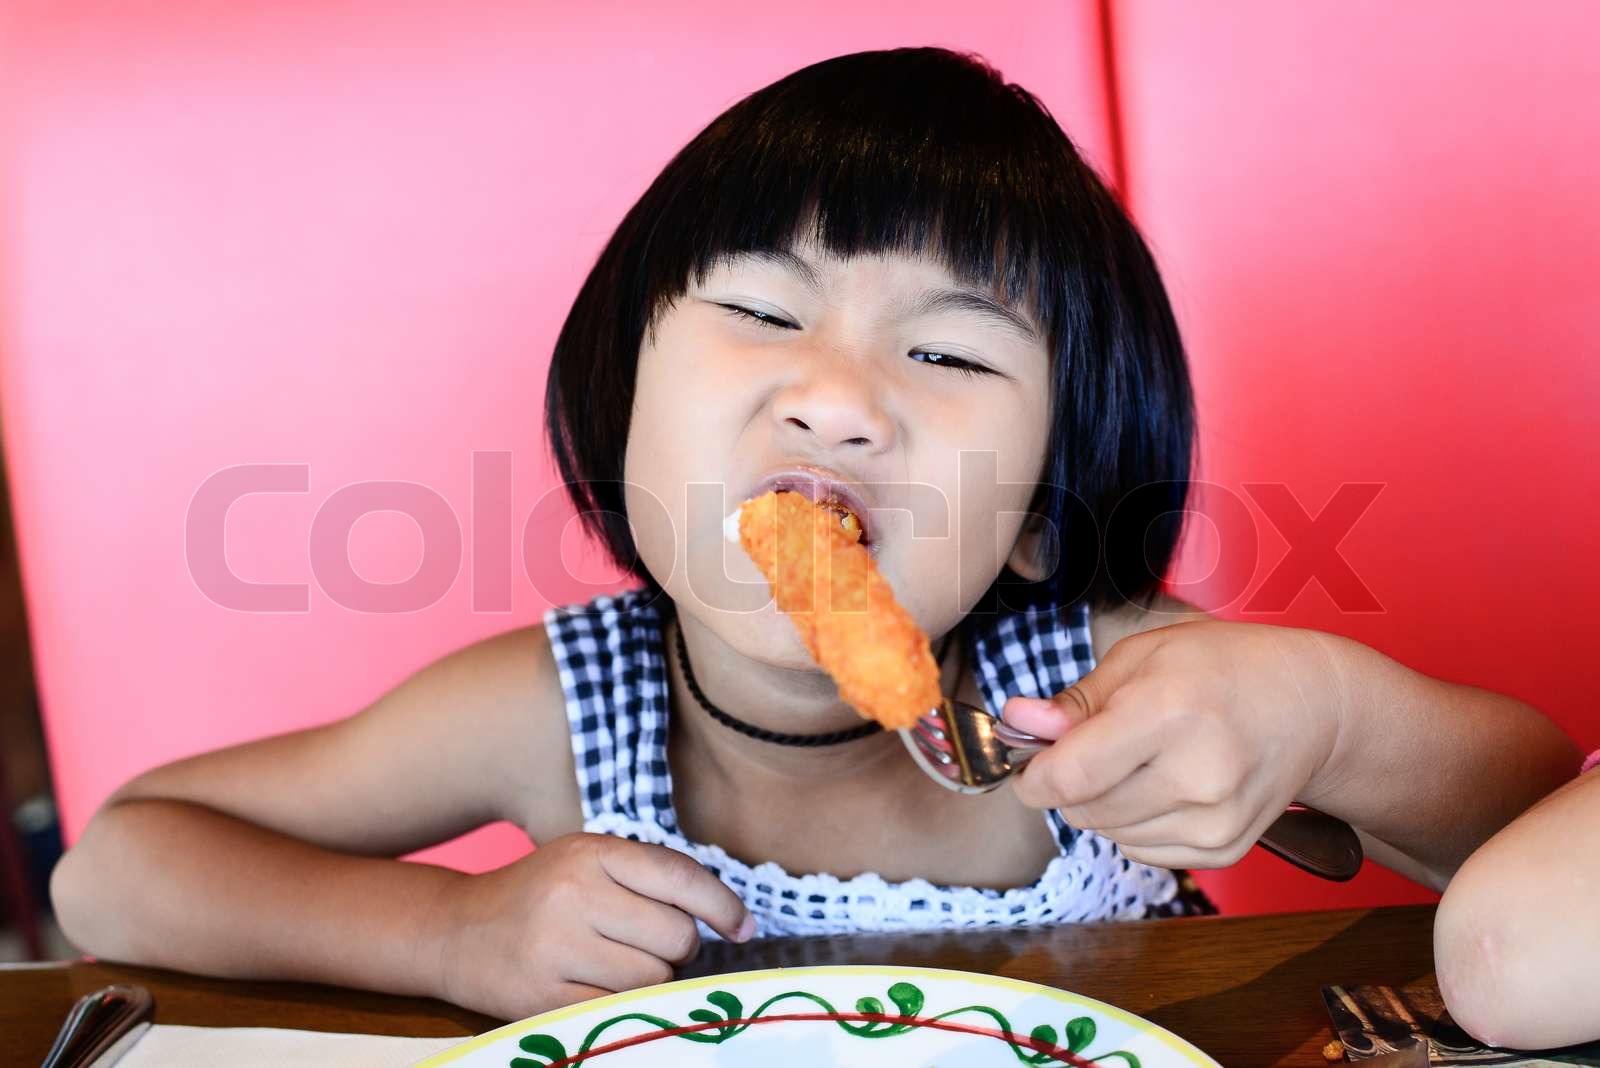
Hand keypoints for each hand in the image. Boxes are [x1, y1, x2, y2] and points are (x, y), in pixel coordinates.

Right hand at [428, 833, 752, 1019]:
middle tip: (645, 946)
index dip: (723, 907)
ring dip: (650, 982)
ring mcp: (557, 946)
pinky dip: (625, 1008)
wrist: (453, 929)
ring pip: (653, 979)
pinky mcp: (543, 996)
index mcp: (593, 852)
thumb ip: (649, 878)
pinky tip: (600, 992)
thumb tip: (732, 922)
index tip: (744, 928)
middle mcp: (576, 893)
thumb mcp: (586, 862)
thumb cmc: (538, 895)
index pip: (682, 877)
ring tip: (613, 967)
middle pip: (676, 937)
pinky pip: (619, 1010)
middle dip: (676, 949)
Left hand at [1004, 620, 1346, 869]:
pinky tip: (1165, 785)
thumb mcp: (1143, 656)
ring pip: (1108, 834)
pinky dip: (1136, 824)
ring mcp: (1215, 820)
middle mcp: (1196, 774)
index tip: (1027, 767)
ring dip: (1104, 804)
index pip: (1070, 775)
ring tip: (1144, 759)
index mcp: (1169, 712)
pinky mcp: (1225, 849)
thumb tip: (1018, 721)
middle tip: (1098, 746)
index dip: (1033, 778)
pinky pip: (1142, 851)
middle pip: (1084, 810)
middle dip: (1070, 784)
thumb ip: (1076, 700)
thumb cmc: (1223, 668)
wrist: (1311, 704)